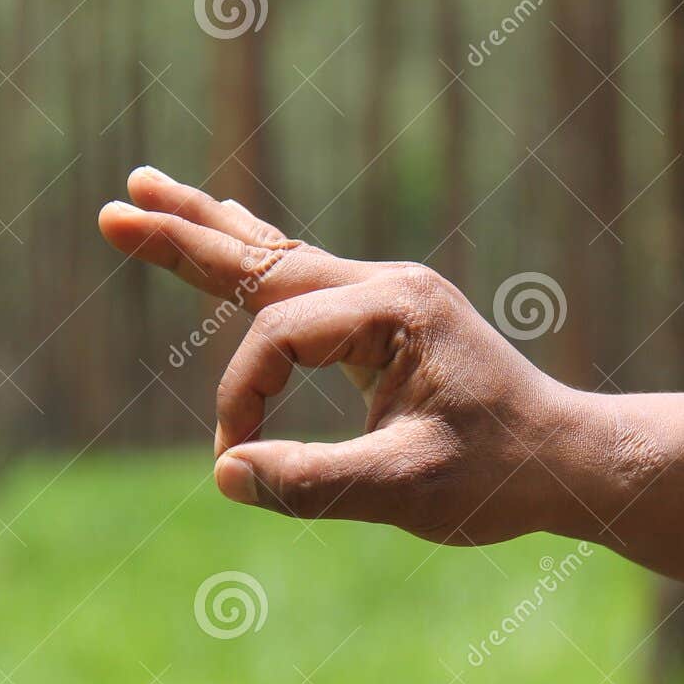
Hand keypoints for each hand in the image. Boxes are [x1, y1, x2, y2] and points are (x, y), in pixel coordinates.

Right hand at [98, 167, 621, 545]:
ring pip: (280, 257)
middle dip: (186, 237)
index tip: (236, 460)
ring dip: (212, 231)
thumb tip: (228, 474)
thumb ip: (316, 483)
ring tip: (148, 191)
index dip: (243, 400)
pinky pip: (305, 280)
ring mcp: (389, 296)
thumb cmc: (501, 477)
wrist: (569, 461)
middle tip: (114, 208)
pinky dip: (257, 259)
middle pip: (265, 257)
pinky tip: (231, 233)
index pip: (278, 339)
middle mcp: (388, 286)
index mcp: (394, 310)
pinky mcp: (388, 319)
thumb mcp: (408, 491)